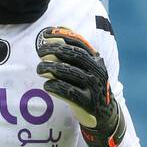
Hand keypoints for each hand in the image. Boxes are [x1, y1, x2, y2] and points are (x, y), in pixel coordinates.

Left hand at [36, 26, 125, 146]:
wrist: (106, 113)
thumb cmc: (89, 86)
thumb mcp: (87, 68)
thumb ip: (73, 52)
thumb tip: (55, 33)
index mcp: (96, 59)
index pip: (79, 42)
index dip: (61, 36)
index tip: (45, 35)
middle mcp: (97, 70)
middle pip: (74, 54)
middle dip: (55, 50)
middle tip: (40, 52)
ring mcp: (94, 86)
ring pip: (71, 72)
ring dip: (52, 68)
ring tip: (40, 69)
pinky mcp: (89, 103)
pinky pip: (70, 92)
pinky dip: (56, 87)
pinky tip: (47, 85)